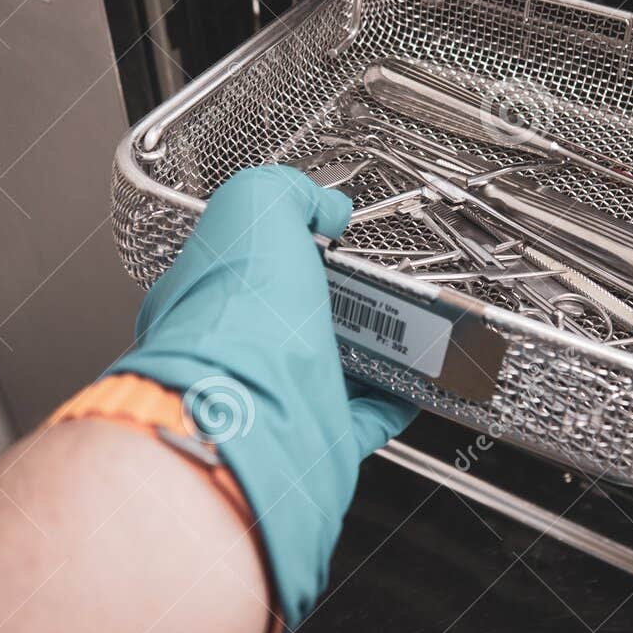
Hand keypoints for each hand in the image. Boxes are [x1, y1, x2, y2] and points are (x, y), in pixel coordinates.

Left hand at [109, 165, 417, 623]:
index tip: (333, 236)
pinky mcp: (317, 440)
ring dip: (379, 344)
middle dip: (346, 298)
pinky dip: (398, 397)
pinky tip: (419, 375)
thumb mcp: (253, 209)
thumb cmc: (236, 319)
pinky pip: (366, 418)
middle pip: (301, 317)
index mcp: (213, 297)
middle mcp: (241, 351)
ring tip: (417, 319)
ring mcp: (279, 397)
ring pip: (336, 366)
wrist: (249, 417)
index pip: (250, 264)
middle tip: (386, 280)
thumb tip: (322, 205)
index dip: (291, 246)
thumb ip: (288, 192)